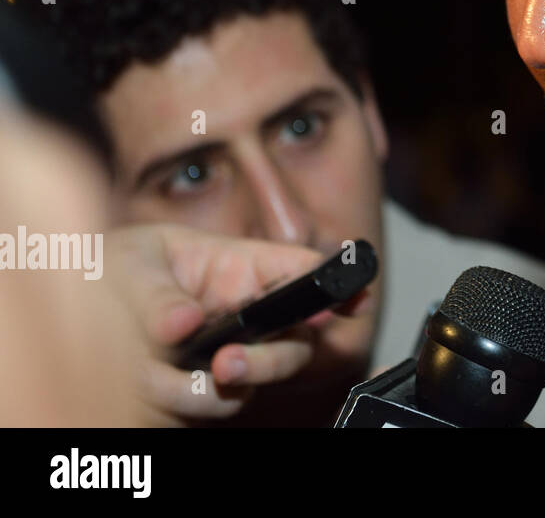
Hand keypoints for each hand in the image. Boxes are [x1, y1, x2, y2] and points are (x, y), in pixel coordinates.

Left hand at [106, 224, 372, 425]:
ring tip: (153, 376)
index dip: (336, 284)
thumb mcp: (131, 263)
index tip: (351, 298)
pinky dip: (174, 402)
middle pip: (294, 342)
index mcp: (239, 268)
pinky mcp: (201, 392)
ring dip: (210, 389)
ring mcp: (226, 356)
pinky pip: (211, 407)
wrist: (69, 308)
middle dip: (271, 359)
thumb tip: (182, 325)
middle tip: (227, 365)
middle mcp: (244, 316)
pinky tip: (143, 382)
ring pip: (254, 384)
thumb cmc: (111, 269)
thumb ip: (158, 294)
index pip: (301, 271)